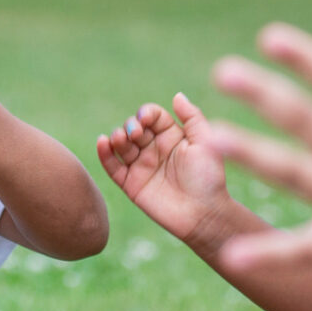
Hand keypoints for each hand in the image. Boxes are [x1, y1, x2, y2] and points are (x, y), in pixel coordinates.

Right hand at [95, 95, 237, 245]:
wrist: (204, 214)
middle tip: (136, 133)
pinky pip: (112, 167)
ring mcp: (141, 166)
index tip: (146, 119)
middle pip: (133, 127)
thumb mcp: (206, 143)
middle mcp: (154, 149)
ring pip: (120, 145)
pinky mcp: (130, 184)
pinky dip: (104, 154)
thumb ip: (192, 117)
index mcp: (171, 136)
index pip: (152, 116)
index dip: (146, 114)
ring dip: (117, 137)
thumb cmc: (209, 179)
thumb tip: (177, 96)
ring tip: (122, 139)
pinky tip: (102, 142)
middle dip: (130, 126)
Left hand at [205, 23, 311, 298]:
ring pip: (297, 178)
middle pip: (310, 124)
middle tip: (222, 71)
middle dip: (266, 96)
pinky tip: (230, 255)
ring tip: (211, 139)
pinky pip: (306, 251)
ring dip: (254, 157)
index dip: (309, 60)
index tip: (270, 36)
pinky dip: (271, 255)